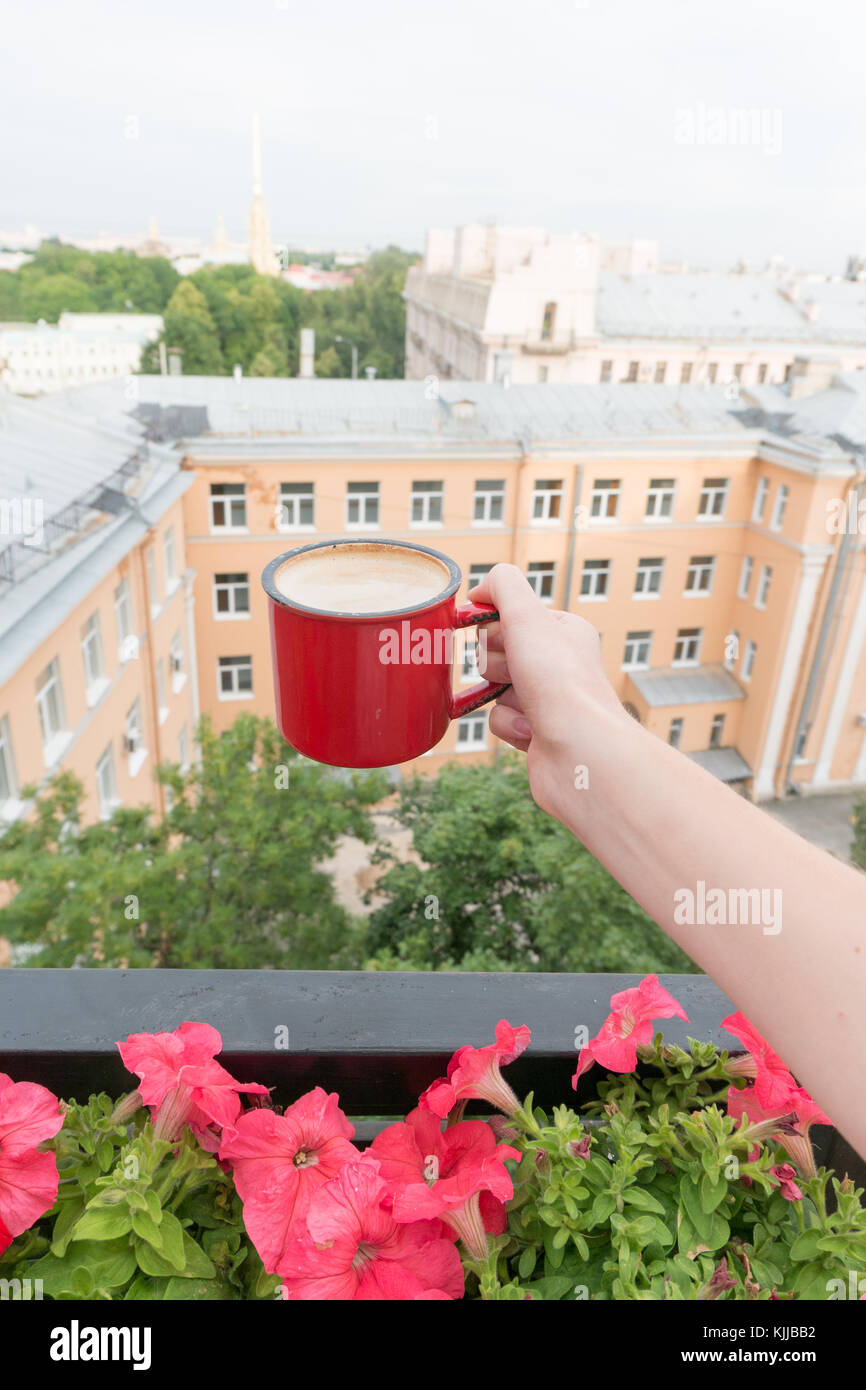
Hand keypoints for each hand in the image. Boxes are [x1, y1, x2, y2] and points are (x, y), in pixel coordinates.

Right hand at [469, 563, 629, 821]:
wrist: (580, 751)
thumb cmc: (560, 683)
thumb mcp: (527, 616)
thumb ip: (502, 586)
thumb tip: (481, 589)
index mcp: (564, 632)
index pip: (511, 617)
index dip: (496, 627)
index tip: (496, 635)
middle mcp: (559, 664)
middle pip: (498, 653)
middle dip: (496, 664)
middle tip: (514, 672)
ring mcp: (549, 701)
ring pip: (496, 689)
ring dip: (502, 698)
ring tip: (528, 707)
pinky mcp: (537, 733)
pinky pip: (500, 720)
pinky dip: (508, 726)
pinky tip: (531, 732)